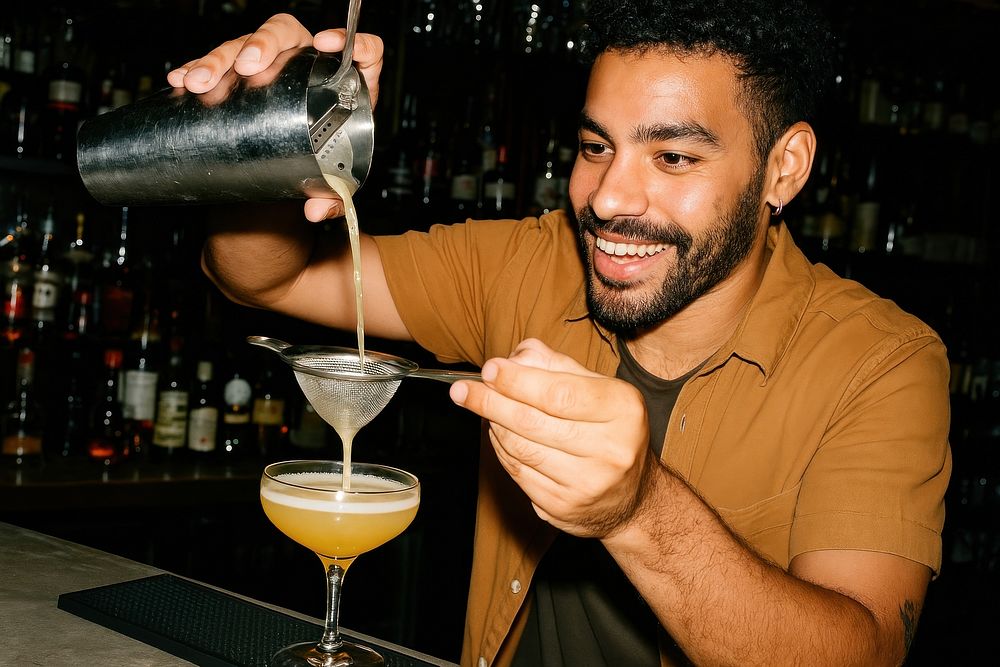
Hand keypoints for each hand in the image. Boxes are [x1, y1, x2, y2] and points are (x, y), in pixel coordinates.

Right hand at [165, 13, 384, 221]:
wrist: (305, 164)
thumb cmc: (328, 161)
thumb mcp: (336, 181)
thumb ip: (333, 197)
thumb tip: (315, 210)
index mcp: (347, 83)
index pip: (360, 50)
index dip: (348, 40)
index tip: (324, 43)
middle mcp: (309, 64)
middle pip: (287, 34)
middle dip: (262, 43)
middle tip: (247, 66)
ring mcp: (275, 64)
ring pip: (247, 44)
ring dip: (219, 58)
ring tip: (201, 81)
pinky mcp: (246, 72)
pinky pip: (220, 62)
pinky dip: (198, 67)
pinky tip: (182, 79)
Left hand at [450, 339, 652, 537]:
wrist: (632, 498)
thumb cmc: (610, 430)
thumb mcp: (599, 388)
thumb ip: (557, 366)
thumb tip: (514, 358)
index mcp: (623, 410)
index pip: (559, 393)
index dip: (517, 381)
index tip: (489, 369)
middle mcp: (611, 449)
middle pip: (533, 421)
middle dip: (491, 401)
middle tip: (463, 389)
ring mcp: (587, 483)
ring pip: (520, 448)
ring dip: (493, 423)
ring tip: (480, 405)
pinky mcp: (564, 507)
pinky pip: (518, 473)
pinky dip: (500, 449)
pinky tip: (496, 432)